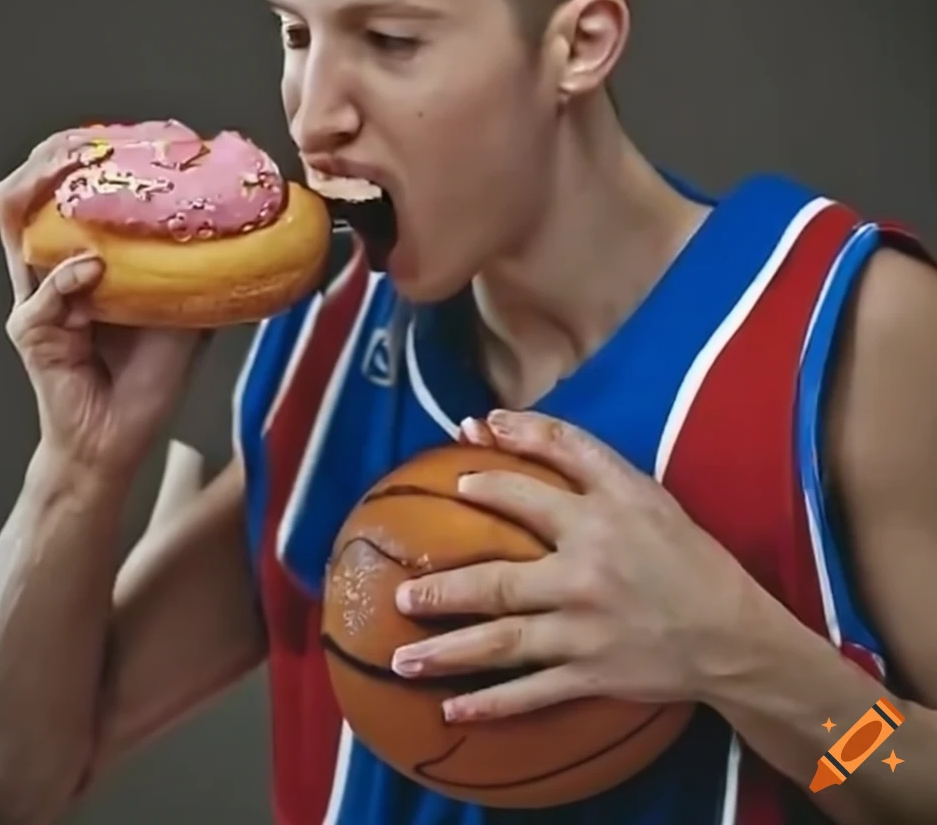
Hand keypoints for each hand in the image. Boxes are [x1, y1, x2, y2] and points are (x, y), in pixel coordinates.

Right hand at [0, 132, 206, 478]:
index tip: (153, 137)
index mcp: (87, 258)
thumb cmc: (149, 376)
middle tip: (108, 140)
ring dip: (48, 191)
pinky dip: (69, 278)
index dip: (102, 154)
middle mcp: (55, 268)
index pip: (77, 189)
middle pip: (34, 190)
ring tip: (83, 170)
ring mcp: (38, 297)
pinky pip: (44, 295)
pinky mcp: (33, 332)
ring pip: (18, 225)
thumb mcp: (188, 312)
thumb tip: (252, 236)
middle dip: (63, 154)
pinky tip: (95, 269)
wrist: (123, 437)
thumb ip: (200, 274)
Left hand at [390, 410, 750, 722]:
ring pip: (503, 640)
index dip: (490, 476)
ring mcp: (588, 627)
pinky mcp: (594, 674)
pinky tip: (452, 709)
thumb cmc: (684, 554)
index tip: (456, 474)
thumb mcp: (641, 492)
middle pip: (499, 577)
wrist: (733, 634)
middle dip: (442, 588)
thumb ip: (577, 456)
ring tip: (402, 658)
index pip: (533, 486)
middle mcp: (589, 569)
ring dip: (448, 650)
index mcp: (605, 516)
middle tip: (401, 595)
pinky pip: (532, 692)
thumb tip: (503, 424)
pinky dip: (491, 703)